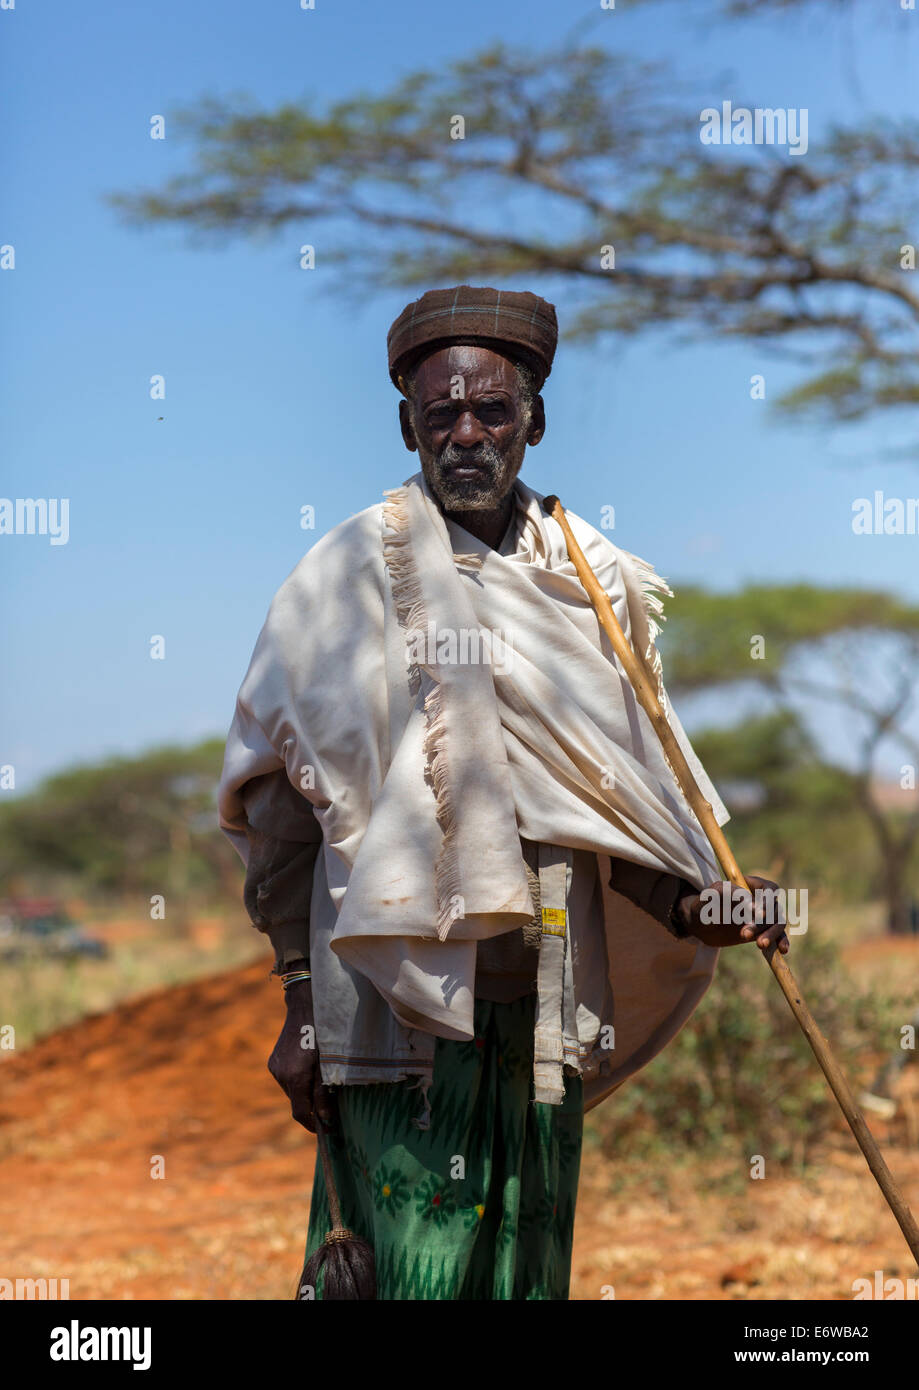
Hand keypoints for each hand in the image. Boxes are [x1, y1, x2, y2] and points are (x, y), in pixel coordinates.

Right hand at [267, 979, 335, 1132]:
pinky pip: (286, 1079)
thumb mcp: (329, 1063)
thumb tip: (326, 1120)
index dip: (312, 1124)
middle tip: (330, 1101)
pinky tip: (309, 1067)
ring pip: (291, 1090)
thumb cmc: (323, 1033)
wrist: (305, 1005)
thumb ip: (325, 1092)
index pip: (300, 1113)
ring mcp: (274, 1067)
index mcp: (295, 1077)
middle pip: (296, 1102)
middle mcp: (280, 1075)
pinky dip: (298, 1080)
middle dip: (311, 1105)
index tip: (326, 1129)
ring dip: (305, 1091)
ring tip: (320, 1079)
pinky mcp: (273, 1061)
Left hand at [675, 876, 789, 953]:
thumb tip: (751, 904)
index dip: (767, 900)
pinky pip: (779, 936)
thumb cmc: (704, 906)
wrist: (701, 925)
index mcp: (750, 885)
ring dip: (771, 934)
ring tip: (759, 945)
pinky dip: (782, 942)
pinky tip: (782, 951)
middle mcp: (761, 899)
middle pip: (774, 908)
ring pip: (778, 923)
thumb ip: (727, 893)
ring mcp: (764, 916)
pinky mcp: (764, 931)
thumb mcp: (709, 897)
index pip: (769, 888)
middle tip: (744, 934)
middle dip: (762, 922)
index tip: (758, 913)